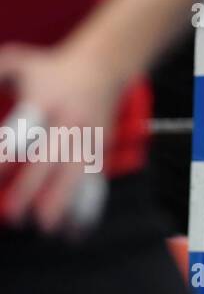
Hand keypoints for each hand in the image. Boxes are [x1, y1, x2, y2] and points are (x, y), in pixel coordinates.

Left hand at [0, 42, 115, 235]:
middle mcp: (69, 120)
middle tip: (13, 215)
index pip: (24, 132)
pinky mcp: (100, 148)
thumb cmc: (51, 69)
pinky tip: (75, 231)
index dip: (5, 157)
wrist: (104, 66)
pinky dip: (86, 206)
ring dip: (63, 202)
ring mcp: (88, 136)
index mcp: (45, 101)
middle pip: (51, 158)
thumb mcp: (19, 62)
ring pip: (76, 173)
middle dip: (32, 188)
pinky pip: (94, 180)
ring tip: (47, 227)